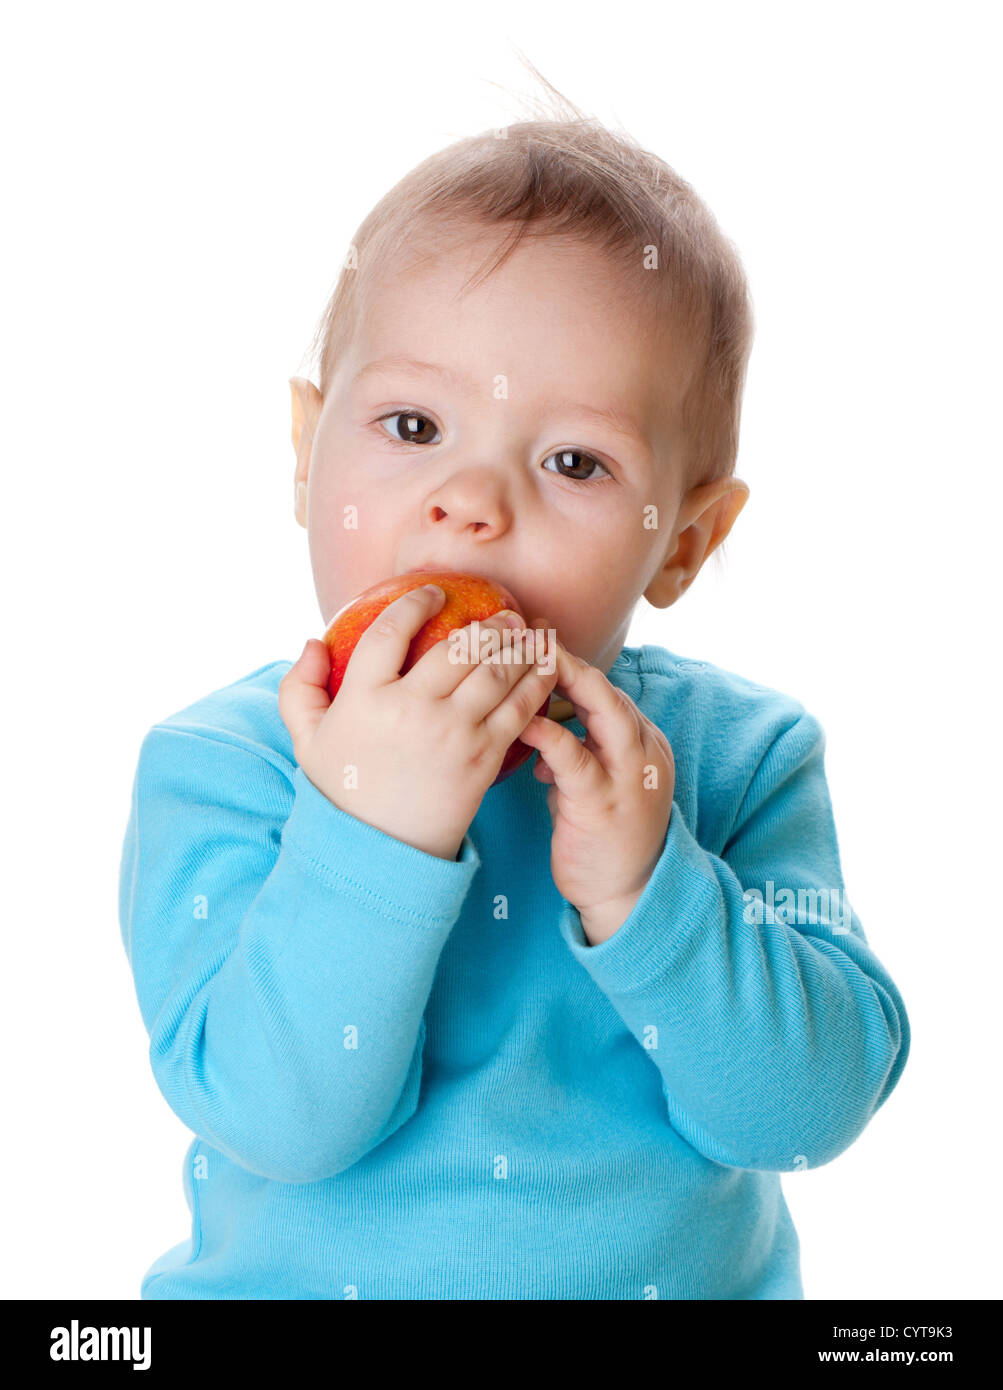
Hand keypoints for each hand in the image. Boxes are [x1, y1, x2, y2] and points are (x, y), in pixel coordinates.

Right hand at [278, 586, 558, 859]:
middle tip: (502, 616)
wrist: (380, 851)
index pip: (391, 632)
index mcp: (364, 698)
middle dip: (487, 625)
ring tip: (528, 633)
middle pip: (456, 647)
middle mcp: (410, 708)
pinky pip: (518, 708)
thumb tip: (312, 641)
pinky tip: (545, 668)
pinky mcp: (483, 756)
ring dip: (518, 646)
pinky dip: (535, 682)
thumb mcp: (306, 741)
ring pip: (494, 671)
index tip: (433, 592)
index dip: (415, 603)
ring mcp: (451, 732)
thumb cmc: (343, 792)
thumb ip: (299, 688)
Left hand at [516, 630, 674, 943]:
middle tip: (526, 636)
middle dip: (566, 659)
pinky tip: (521, 721)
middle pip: (606, 689)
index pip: (604, 689)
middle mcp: (643, 752)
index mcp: (642, 743)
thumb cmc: (604, 837)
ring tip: (520, 663)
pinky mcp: (604, 803)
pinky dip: (549, 734)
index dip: (568, 662)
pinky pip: (576, 757)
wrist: (627, 894)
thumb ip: (576, 750)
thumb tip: (537, 721)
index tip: (535, 639)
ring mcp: (629, 776)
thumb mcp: (595, 783)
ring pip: (600, 710)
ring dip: (560, 682)